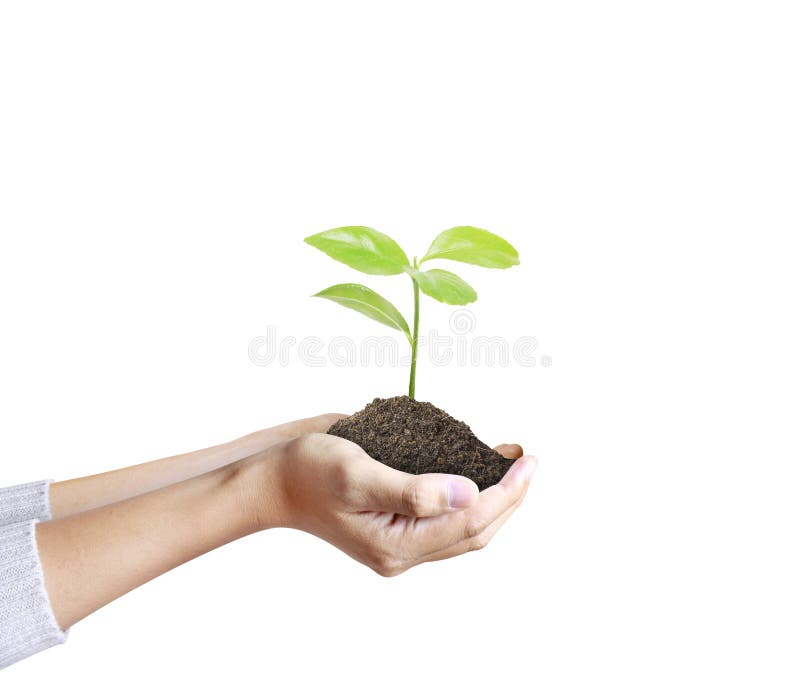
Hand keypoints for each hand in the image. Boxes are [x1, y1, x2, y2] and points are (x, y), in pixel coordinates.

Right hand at [247, 433, 536, 575]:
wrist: (274, 477)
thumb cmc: (308, 474)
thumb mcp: (358, 476)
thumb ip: (414, 490)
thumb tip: (470, 493)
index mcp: (396, 546)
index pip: (469, 523)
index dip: (505, 494)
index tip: (528, 463)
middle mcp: (403, 547)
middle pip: (474, 529)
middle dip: (508, 497)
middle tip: (530, 462)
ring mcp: (401, 533)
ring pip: (463, 524)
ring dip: (493, 496)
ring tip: (514, 461)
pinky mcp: (397, 515)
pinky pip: (444, 511)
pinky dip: (467, 490)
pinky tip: (475, 463)